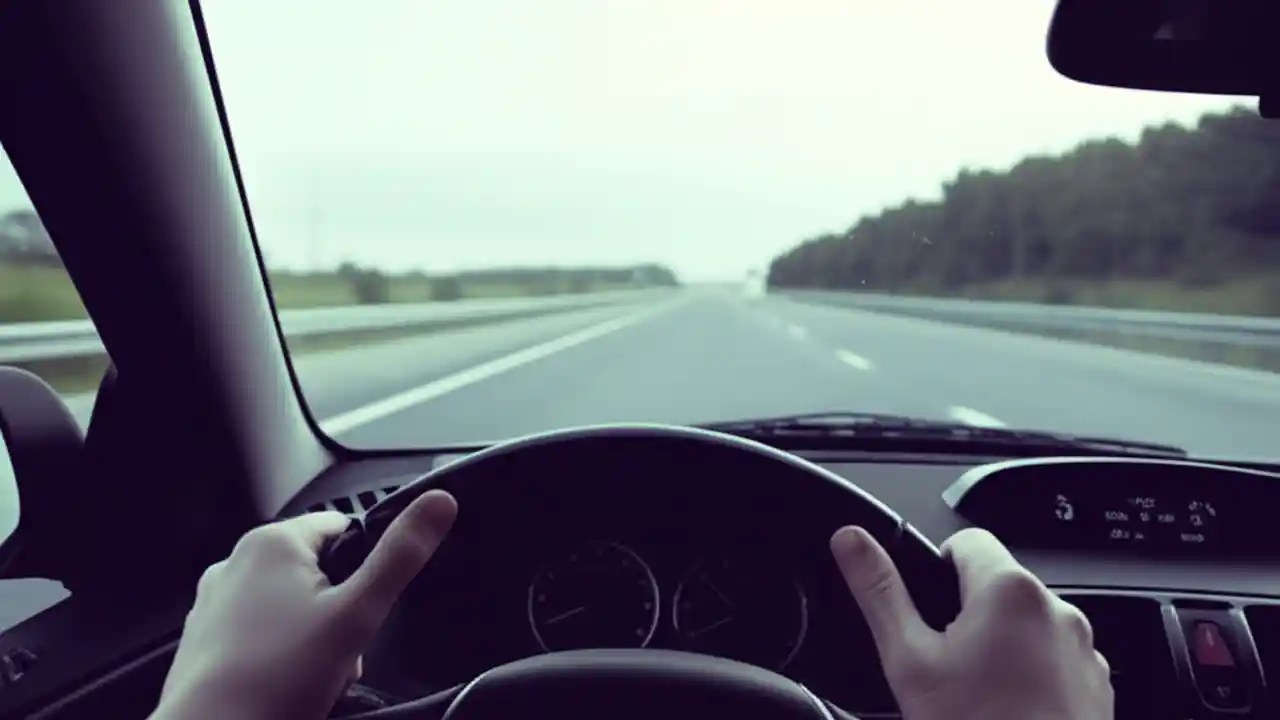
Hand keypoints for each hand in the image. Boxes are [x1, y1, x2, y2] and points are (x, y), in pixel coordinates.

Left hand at [151, 489, 457, 719]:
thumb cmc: (280, 676)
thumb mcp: (357, 614)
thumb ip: (400, 557)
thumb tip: (440, 502)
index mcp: (273, 542)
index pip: (342, 526)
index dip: (365, 564)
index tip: (366, 605)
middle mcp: (235, 561)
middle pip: (315, 571)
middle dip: (338, 609)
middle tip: (343, 650)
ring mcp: (213, 601)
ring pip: (287, 605)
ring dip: (310, 634)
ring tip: (313, 674)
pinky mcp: (202, 638)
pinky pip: (257, 632)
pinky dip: (277, 652)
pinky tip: (284, 683)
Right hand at [829, 526, 1111, 719]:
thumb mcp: (908, 660)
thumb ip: (879, 591)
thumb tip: (851, 540)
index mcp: (1008, 590)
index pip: (966, 542)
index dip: (937, 569)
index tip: (927, 613)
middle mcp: (1058, 610)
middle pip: (998, 586)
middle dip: (969, 616)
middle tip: (946, 666)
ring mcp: (1084, 650)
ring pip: (1028, 626)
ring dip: (1004, 645)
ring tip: (979, 696)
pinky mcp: (1096, 685)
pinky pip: (1057, 660)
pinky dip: (1034, 676)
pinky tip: (1010, 711)